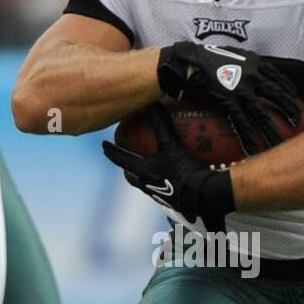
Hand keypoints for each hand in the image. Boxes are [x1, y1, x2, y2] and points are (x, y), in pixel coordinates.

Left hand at [102, 104, 234, 229]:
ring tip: (149, 167)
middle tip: (127, 158)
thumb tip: (151, 103)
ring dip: (143, 175)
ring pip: (145, 183)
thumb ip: (161, 124)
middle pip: (130, 175)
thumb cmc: (183, 170)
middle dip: (126, 167)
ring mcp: (159, 194)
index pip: (120, 159)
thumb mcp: (171, 145)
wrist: (200, 196)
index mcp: (142, 171)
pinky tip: (173, 176)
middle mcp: (146, 184)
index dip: (111, 151)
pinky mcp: (172, 200)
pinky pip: (163, 188)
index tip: (103, 145)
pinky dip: (163, 180)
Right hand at [157, 41, 301, 153]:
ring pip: (262, 114)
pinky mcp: (228, 103)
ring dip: (272, 130)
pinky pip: (243, 124)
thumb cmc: (205, 58)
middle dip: (289, 109)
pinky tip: (254, 148)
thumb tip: (253, 71)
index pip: (279, 77)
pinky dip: (249, 137)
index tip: (295, 99)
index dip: (289, 90)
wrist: (186, 63)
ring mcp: (241, 91)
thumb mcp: (232, 55)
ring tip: (280, 142)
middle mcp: (252, 76)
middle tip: (297, 121)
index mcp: (254, 63)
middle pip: (277, 95)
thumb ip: (246, 64)